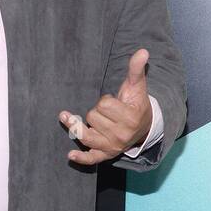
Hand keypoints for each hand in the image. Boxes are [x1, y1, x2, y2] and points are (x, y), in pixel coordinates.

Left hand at [58, 48, 150, 164]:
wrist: (144, 126)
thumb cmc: (136, 103)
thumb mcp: (137, 86)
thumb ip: (136, 69)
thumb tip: (142, 51)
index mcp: (130, 117)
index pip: (104, 105)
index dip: (104, 100)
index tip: (112, 102)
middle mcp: (121, 134)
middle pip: (93, 118)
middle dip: (96, 112)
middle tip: (106, 113)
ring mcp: (113, 146)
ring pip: (86, 135)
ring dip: (76, 127)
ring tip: (66, 117)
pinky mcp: (106, 154)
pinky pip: (92, 159)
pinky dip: (81, 158)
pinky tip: (70, 155)